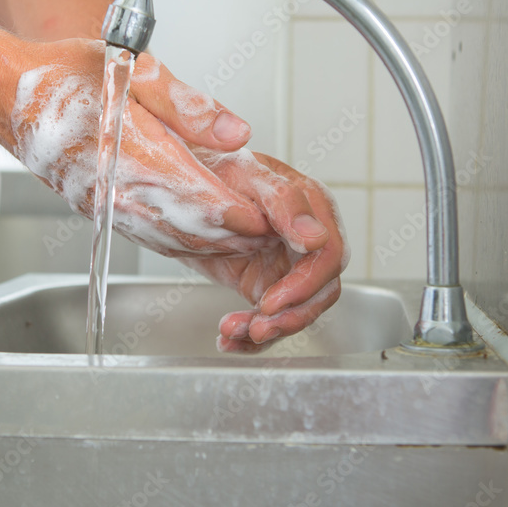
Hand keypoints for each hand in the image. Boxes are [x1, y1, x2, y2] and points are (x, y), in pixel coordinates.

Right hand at [10, 39, 276, 255]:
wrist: (10, 98)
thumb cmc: (66, 76)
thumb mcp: (133, 68)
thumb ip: (188, 105)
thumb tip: (236, 133)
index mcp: (132, 153)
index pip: (197, 196)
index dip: (236, 212)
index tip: (268, 217)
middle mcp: (119, 190)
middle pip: (189, 228)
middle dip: (235, 237)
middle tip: (273, 237)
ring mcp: (108, 206)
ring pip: (170, 240)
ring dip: (212, 246)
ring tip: (249, 243)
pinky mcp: (102, 212)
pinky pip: (148, 238)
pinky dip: (182, 245)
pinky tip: (203, 243)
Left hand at [184, 149, 349, 352]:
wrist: (178, 184)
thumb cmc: (214, 167)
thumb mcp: (247, 177)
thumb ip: (284, 202)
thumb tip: (317, 237)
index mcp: (311, 206)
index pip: (329, 255)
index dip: (306, 284)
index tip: (272, 301)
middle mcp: (305, 237)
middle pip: (320, 290)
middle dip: (291, 315)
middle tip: (258, 326)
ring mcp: (286, 263)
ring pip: (297, 310)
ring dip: (269, 329)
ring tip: (234, 332)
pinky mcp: (264, 283)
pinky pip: (269, 317)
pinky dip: (249, 335)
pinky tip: (229, 339)